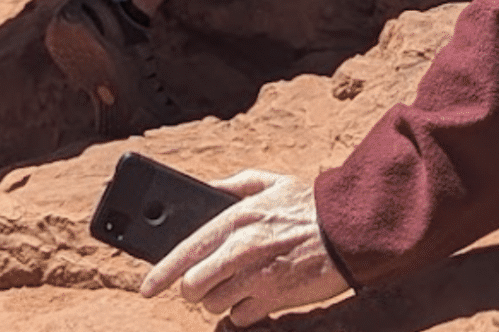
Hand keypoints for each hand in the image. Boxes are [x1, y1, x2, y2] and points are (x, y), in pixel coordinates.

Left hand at [139, 169, 346, 324]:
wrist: (352, 229)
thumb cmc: (311, 206)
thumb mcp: (272, 182)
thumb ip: (235, 184)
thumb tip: (206, 188)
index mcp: (237, 218)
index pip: (185, 250)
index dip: (160, 273)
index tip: (146, 288)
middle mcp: (242, 249)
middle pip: (193, 286)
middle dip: (195, 287)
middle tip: (208, 281)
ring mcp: (257, 277)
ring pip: (214, 304)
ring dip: (221, 298)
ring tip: (240, 282)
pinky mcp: (274, 299)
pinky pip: (240, 317)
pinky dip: (244, 310)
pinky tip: (259, 293)